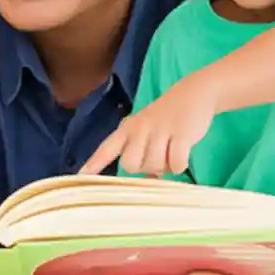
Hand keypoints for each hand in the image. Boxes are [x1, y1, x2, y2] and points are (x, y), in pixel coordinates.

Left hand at [79, 74, 217, 176]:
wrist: (194, 93)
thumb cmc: (166, 119)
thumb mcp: (147, 131)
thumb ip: (140, 154)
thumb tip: (144, 182)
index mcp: (128, 128)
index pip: (106, 149)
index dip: (93, 164)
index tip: (80, 178)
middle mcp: (139, 128)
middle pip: (130, 165)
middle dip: (144, 168)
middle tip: (157, 156)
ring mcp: (160, 130)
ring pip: (154, 166)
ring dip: (165, 166)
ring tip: (171, 151)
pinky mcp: (181, 134)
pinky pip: (175, 164)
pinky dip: (179, 165)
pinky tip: (182, 153)